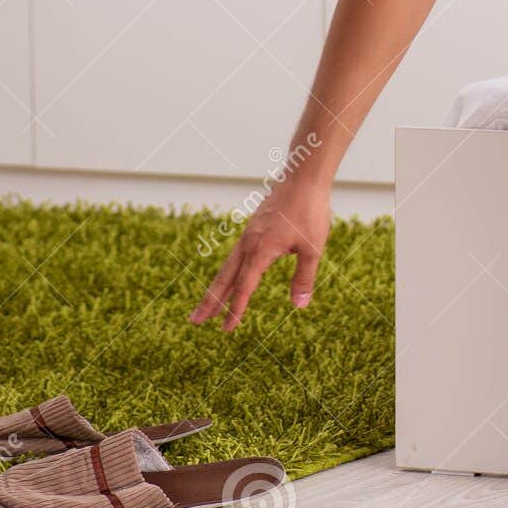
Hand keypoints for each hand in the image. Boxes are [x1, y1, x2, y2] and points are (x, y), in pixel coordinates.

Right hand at [189, 178, 330, 331]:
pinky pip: (236, 255)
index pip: (244, 287)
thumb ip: (304, 277)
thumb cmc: (310, 211)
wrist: (302, 177)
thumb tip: (299, 306)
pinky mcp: (253, 227)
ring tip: (206, 305)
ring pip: (228, 266)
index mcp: (260, 251)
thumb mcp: (313, 248)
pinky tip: (231, 276)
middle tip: (194, 321)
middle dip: (210, 301)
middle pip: (225, 278)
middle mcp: (248, 244)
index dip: (235, 310)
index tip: (225, 330)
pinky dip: (229, 271)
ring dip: (217, 287)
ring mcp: (249, 235)